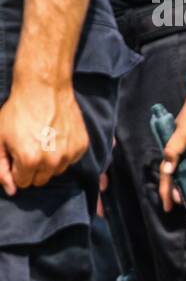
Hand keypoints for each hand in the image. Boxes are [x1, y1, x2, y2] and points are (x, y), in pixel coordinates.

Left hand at [0, 79, 87, 194]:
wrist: (44, 89)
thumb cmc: (17, 112)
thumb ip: (0, 168)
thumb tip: (12, 191)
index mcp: (29, 160)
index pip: (23, 183)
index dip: (16, 170)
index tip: (16, 154)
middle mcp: (52, 161)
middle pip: (41, 180)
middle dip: (32, 169)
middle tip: (29, 148)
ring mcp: (70, 154)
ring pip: (56, 171)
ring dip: (49, 163)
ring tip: (43, 141)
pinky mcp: (82, 146)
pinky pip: (70, 160)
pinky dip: (63, 153)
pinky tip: (56, 137)